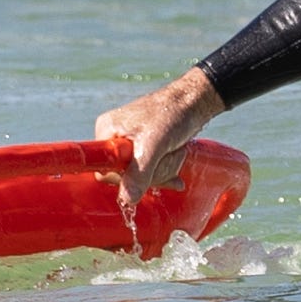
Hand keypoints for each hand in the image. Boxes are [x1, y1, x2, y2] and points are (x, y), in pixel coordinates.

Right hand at [95, 69, 224, 195]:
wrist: (195, 100)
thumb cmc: (173, 114)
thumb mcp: (155, 145)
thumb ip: (139, 173)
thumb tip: (127, 201)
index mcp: (107, 131)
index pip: (104, 170)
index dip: (125, 177)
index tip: (147, 168)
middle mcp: (114, 136)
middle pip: (124, 176)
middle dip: (151, 174)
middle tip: (167, 157)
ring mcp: (129, 142)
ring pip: (140, 175)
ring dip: (162, 170)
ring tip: (176, 153)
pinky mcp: (144, 147)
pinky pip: (149, 170)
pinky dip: (164, 170)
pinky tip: (177, 168)